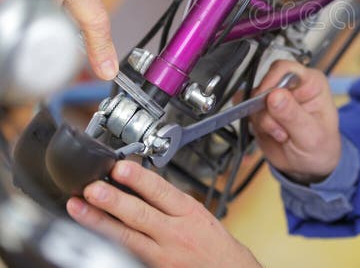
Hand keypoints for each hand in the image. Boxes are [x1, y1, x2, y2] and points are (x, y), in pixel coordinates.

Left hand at [66, 161, 259, 267]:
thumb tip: (140, 186)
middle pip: (140, 215)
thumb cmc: (216, 246)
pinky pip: (128, 256)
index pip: (162, 192)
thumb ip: (172, 203)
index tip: (120, 167)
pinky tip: (90, 238)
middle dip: (113, 200)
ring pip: (126, 238)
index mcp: (190, 214)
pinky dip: (108, 246)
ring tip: (79, 208)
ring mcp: (163, 256)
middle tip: (91, 188)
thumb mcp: (200, 216)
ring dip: (100, 222)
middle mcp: (175, 234)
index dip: (139, 179)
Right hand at [251, 60, 341, 183]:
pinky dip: (254, 125)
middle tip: (280, 127)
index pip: (285, 69)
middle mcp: (292, 87)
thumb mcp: (311, 134)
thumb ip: (292, 114)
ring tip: (282, 134)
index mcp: (311, 83)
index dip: (273, 82)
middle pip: (265, 84)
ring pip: (253, 100)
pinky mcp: (262, 112)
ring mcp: (275, 99)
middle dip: (267, 109)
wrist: (311, 166)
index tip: (269, 101)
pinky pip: (247, 112)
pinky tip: (270, 134)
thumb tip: (275, 95)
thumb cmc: (321, 147)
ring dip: (264, 122)